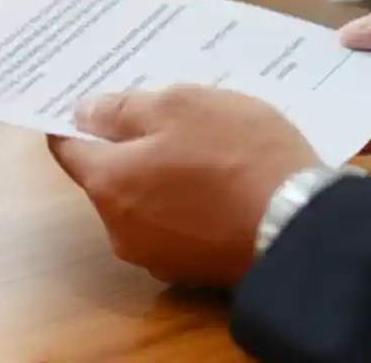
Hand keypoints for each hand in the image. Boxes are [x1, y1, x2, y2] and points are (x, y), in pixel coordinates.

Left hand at [49, 86, 318, 286]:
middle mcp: (120, 229)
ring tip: (201, 143)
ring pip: (144, 203)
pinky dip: (186, 202)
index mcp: (108, 184)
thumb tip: (84, 114)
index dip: (74, 121)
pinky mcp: (193, 270)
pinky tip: (218, 180)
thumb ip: (124, 109)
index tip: (85, 100)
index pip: (67, 149)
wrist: (303, 229)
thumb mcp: (182, 107)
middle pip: (109, 177)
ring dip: (161, 175)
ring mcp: (156, 256)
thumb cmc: (238, 157)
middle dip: (127, 146)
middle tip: (162, 113)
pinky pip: (176, 224)